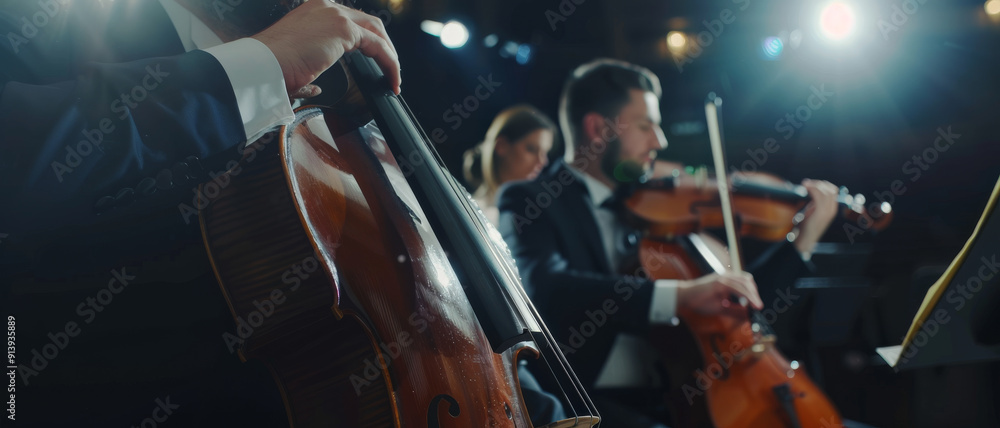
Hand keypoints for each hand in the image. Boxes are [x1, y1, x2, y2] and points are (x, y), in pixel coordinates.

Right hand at [252, 0, 400, 96]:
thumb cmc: (270, 68)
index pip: (349, 21)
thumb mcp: (294, 65)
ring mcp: (336, 16)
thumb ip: (308, 72)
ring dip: (390, 56)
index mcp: (313, 12)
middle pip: (369, 23)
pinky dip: (389, 63)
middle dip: (383, 46)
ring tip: (394, 77)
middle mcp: (326, 7)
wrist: (263, 64)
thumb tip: (315, 89)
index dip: (365, 40)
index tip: (372, 60)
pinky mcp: (344, 29)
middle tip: (389, 68)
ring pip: (377, 33)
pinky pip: (378, 47)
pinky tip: (391, 79)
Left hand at [676, 272, 761, 317]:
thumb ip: (734, 311)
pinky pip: (739, 279)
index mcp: (722, 283)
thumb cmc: (699, 302)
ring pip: (744, 278)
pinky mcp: (724, 276)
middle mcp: (725, 276)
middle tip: (757, 306)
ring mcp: (725, 274)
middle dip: (754, 294)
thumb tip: (749, 314)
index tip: (759, 307)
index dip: (752, 299)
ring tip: (752, 302)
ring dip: (750, 289)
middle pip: (747, 281)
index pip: (743, 290)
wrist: (686, 294)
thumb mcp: (717, 309)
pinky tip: (743, 298)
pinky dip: (744, 287)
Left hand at [794, 179, 838, 256]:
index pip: (833, 191)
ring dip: (814, 185)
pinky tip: (805, 187)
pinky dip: (812, 189)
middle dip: (819, 183)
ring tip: (804, 184)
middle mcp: (832, 209)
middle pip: (831, 190)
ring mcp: (827, 211)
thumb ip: (814, 202)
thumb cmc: (806, 225)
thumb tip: (810, 189)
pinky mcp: (820, 212)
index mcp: (831, 209)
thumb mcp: (812, 211)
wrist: (804, 239)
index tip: (811, 183)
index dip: (823, 185)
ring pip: (826, 191)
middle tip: (806, 183)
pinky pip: (819, 196)